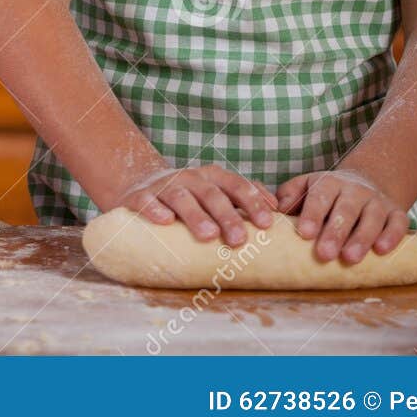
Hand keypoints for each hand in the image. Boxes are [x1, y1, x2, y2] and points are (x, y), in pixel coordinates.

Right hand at [116, 164, 276, 246]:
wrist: (139, 186)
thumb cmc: (188, 198)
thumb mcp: (216, 193)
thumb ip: (242, 198)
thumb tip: (277, 208)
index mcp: (212, 177)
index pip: (237, 186)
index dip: (252, 203)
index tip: (266, 224)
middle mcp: (190, 178)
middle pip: (212, 194)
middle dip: (227, 216)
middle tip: (239, 239)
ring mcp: (164, 185)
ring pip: (181, 196)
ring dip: (196, 215)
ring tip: (208, 235)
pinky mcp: (139, 196)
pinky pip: (147, 201)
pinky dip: (155, 209)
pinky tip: (165, 221)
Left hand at [278, 169, 409, 263]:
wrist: (366, 182)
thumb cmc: (326, 193)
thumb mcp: (305, 186)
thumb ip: (290, 195)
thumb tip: (277, 209)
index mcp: (328, 183)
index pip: (320, 196)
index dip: (312, 214)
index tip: (304, 234)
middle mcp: (354, 190)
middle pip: (346, 210)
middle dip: (335, 233)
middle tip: (324, 254)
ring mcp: (377, 201)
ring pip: (372, 218)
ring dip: (362, 238)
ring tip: (350, 258)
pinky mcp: (396, 212)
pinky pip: (398, 223)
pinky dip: (392, 236)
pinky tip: (382, 251)